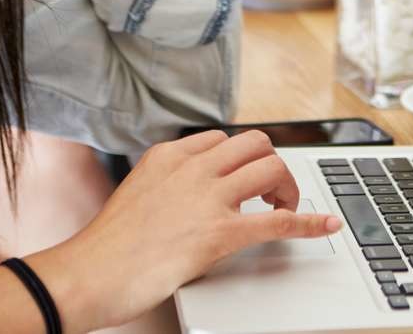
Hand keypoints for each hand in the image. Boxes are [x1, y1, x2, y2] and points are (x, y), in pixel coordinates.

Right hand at [31, 130, 340, 331]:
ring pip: (271, 168)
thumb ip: (166, 185)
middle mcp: (192, 168)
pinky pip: (278, 221)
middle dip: (270, 164)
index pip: (221, 139)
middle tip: (266, 192)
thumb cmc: (104, 247)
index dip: (239, 159)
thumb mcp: (136, 193)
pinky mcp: (220, 233)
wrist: (87, 274)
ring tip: (280, 207)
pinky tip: (326, 225)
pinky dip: (310, 222)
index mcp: (169, 156)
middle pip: (255, 143)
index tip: (244, 175)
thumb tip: (188, 197)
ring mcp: (207, 198)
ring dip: (287, 187)